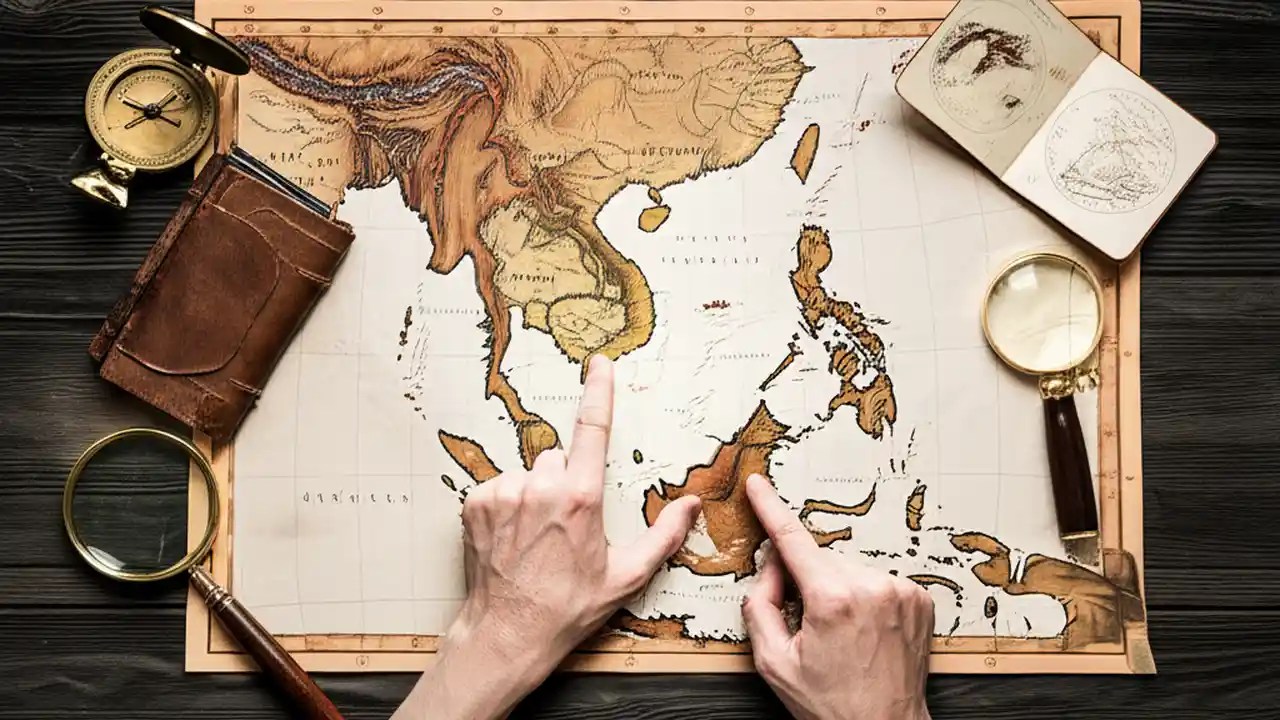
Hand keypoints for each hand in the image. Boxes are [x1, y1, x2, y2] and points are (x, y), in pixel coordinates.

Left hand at [392, 355, 701, 719]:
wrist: (507, 634)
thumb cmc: (567, 608)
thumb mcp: (626, 576)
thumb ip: (664, 535)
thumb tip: (692, 505)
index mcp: (581, 497)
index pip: (592, 429)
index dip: (598, 391)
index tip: (599, 365)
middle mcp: (540, 487)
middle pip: (558, 459)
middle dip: (564, 483)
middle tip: (563, 527)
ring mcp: (503, 493)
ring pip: (527, 474)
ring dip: (532, 496)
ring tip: (534, 540)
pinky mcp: (475, 503)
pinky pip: (498, 487)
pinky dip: (506, 506)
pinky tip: (512, 539)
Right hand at [742, 474, 932, 719]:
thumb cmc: (833, 706)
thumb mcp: (774, 662)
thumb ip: (760, 606)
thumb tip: (769, 570)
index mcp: (832, 600)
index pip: (793, 540)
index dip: (770, 508)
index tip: (759, 486)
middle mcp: (871, 587)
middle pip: (821, 560)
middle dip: (807, 581)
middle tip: (808, 624)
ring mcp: (900, 591)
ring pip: (849, 569)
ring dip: (838, 590)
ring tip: (843, 635)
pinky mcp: (918, 598)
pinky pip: (876, 580)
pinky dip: (864, 597)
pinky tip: (864, 630)